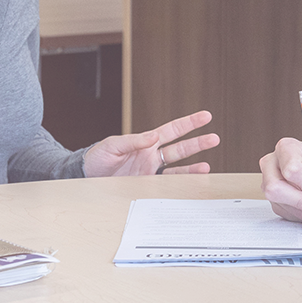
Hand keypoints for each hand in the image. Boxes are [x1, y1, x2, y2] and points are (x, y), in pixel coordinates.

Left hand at [82, 110, 218, 176]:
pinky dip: (180, 182)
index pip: (172, 130)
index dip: (189, 123)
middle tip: (215, 138)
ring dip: (193, 165)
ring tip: (208, 165)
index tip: (205, 116)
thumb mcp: (113, 146)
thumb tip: (154, 136)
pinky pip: (167, 183)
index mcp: (146, 142)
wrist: (86, 177)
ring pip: (177, 167)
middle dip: (198, 142)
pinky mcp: (147, 185)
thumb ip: (134, 141)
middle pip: (180, 148)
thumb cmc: (97, 158)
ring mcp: (151, 171)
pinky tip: (191, 181)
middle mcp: (152, 155)